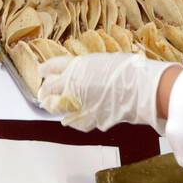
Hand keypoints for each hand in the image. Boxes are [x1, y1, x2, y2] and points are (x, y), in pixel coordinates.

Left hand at [38, 52, 176, 131]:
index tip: (41, 71)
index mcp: (77, 65)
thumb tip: (87, 75)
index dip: (45, 69)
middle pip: (49, 88)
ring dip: (52, 106)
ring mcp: (77, 102)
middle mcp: (72, 83)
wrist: (140, 89)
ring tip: (50, 106)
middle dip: (45, 91)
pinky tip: (70, 119)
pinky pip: (74, 120)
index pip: (53, 66)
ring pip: (56, 107)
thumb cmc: (129, 71)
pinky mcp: (87, 118)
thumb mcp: (106, 62)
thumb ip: (91, 70)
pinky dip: (72, 119)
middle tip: (43, 93)